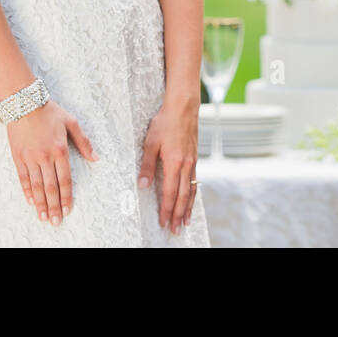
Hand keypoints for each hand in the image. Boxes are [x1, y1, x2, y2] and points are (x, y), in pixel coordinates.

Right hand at [7, 100, 96, 225]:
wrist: (24, 102)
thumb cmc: (49, 111)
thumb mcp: (71, 122)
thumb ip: (84, 142)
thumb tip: (96, 158)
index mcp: (60, 149)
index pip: (65, 179)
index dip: (66, 197)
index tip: (68, 210)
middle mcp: (45, 156)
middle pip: (50, 187)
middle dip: (53, 206)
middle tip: (55, 222)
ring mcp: (30, 158)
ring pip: (36, 186)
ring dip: (40, 203)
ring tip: (43, 217)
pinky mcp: (18, 156)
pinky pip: (23, 178)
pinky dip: (27, 191)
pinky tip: (31, 201)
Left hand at [139, 99, 198, 235]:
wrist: (183, 107)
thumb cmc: (165, 122)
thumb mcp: (150, 142)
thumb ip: (147, 165)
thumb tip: (142, 185)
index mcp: (174, 163)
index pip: (169, 193)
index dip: (166, 209)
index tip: (163, 222)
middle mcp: (186, 165)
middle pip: (182, 196)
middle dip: (177, 215)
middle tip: (174, 230)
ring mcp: (193, 162)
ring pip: (191, 191)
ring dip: (187, 208)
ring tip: (185, 222)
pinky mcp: (195, 158)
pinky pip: (195, 181)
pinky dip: (193, 194)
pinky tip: (191, 200)